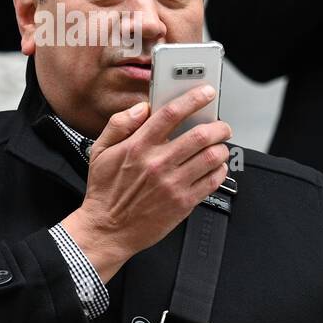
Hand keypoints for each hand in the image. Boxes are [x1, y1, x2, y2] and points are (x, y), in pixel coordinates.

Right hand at [60, 85, 232, 281]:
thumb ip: (119, 124)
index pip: (171, 114)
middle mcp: (158, 163)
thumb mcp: (100, 151)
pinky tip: (215, 168)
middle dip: (218, 126)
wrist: (108, 229)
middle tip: (221, 125)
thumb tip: (140, 107)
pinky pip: (212, 181)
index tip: (205, 93)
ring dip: (222, 148)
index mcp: (138, 146)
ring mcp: (173, 184)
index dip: (193, 98)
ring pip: (211, 157)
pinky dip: (220, 170)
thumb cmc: (105, 192)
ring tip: (219, 146)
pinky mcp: (183, 203)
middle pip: (200, 135)